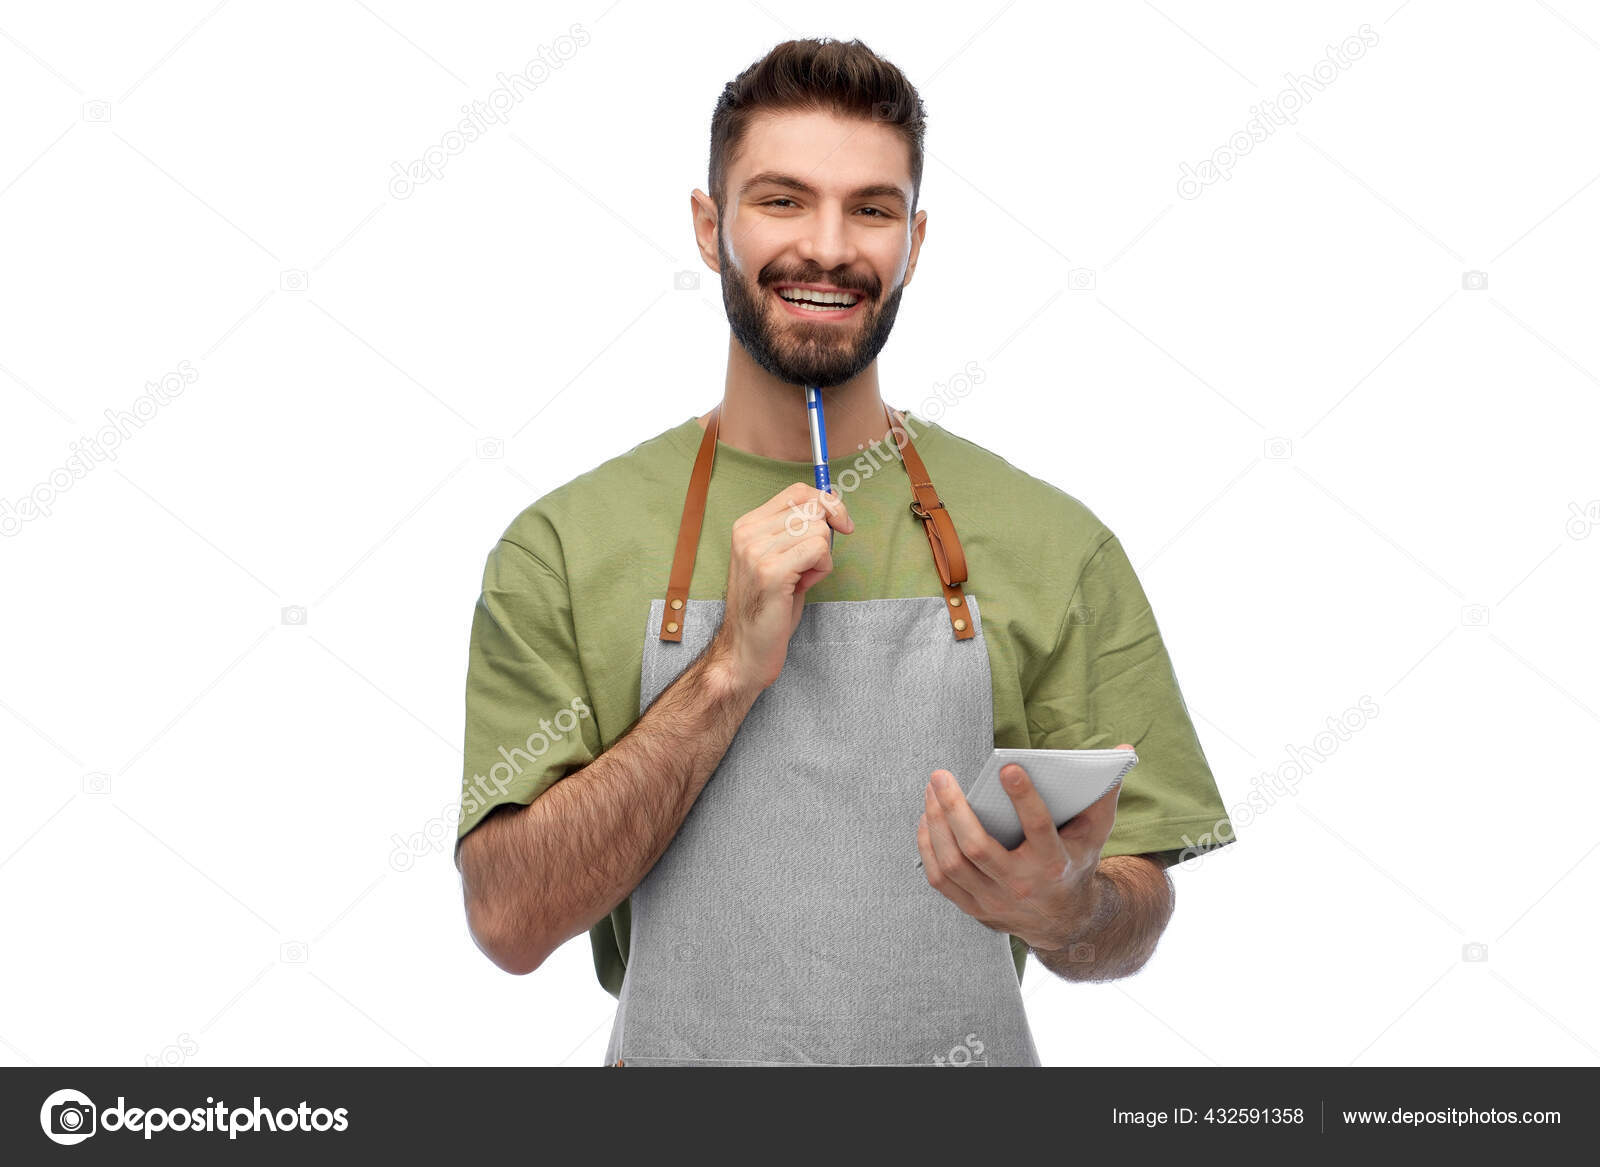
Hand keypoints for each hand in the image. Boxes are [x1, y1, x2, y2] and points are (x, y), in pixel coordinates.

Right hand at [710, 481, 852, 691]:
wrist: (746, 649)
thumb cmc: (770, 606)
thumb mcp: (779, 558)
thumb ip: (796, 531)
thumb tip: (832, 508)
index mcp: (748, 525)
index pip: (797, 492)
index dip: (827, 503)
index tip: (841, 524)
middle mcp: (748, 533)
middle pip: (812, 508)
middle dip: (826, 536)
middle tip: (810, 566)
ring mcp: (757, 551)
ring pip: (819, 530)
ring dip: (822, 558)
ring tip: (802, 580)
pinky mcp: (771, 572)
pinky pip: (818, 550)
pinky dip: (821, 569)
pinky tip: (803, 586)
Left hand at [915, 745, 1132, 949]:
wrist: (1064, 922)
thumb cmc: (1076, 862)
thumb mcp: (1096, 833)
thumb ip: (1104, 793)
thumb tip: (1121, 753)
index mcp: (1054, 864)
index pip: (1038, 829)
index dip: (1024, 798)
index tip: (1009, 767)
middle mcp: (1021, 886)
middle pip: (978, 848)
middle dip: (954, 809)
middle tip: (941, 775)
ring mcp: (994, 901)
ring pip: (953, 862)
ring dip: (936, 823)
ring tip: (931, 790)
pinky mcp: (974, 908)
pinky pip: (940, 878)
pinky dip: (929, 847)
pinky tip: (928, 819)